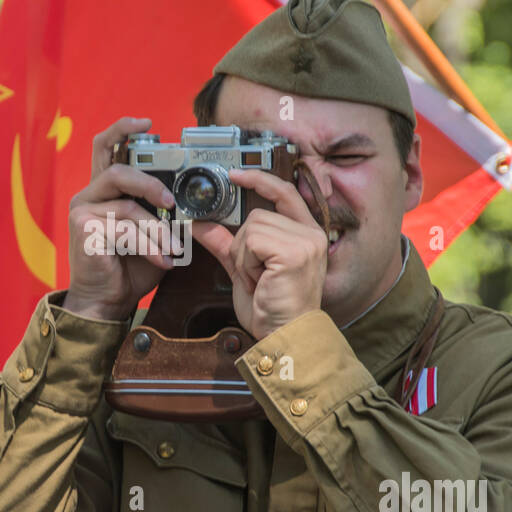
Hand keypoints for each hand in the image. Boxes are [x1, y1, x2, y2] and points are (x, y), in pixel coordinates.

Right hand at [62, 117, 178, 320]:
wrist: (108, 300)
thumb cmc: (130, 266)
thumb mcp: (152, 232)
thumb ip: (161, 212)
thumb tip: (189, 199)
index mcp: (105, 190)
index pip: (105, 147)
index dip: (123, 129)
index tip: (146, 122)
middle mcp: (89, 195)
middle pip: (117, 170)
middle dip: (149, 184)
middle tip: (170, 203)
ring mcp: (82, 211)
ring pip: (126, 205)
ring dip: (155, 228)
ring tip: (172, 247)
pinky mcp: (82, 230)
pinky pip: (123, 229)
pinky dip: (148, 245)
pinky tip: (161, 260)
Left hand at [191, 169, 328, 339]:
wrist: (284, 336)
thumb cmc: (271, 308)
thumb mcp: (244, 270)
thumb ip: (226, 244)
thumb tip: (201, 223)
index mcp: (305, 234)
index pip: (284, 192)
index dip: (259, 180)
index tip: (235, 174)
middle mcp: (311, 234)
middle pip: (256, 215)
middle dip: (243, 245)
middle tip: (255, 274)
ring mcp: (305, 241)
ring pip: (251, 228)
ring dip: (244, 257)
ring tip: (259, 280)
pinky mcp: (294, 252)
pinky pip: (252, 242)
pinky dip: (246, 263)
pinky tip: (260, 281)